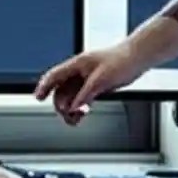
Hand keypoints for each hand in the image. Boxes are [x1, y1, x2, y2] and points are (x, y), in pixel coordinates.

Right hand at [33, 42, 147, 124]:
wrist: (138, 58)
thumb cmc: (122, 60)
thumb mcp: (101, 79)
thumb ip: (85, 94)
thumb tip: (74, 107)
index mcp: (78, 64)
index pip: (55, 75)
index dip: (44, 86)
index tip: (38, 97)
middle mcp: (80, 71)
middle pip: (61, 90)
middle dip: (62, 104)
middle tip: (69, 115)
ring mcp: (87, 79)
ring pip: (71, 96)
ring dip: (71, 109)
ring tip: (76, 119)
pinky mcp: (96, 86)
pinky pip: (82, 99)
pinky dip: (80, 107)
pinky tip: (83, 114)